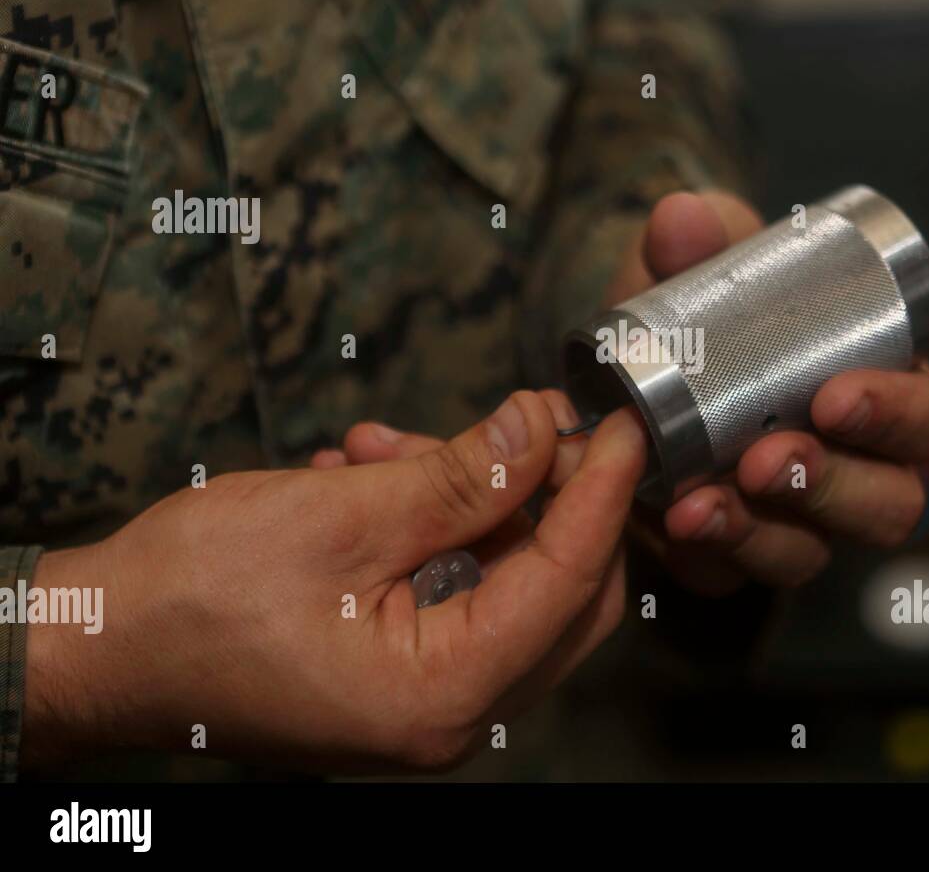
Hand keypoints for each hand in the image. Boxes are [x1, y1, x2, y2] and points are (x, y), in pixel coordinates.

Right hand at [21, 392, 645, 772]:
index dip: (603, 491)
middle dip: (550, 496)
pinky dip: (436, 527)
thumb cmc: (193, 595)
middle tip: (526, 420)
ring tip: (387, 446)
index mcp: (444, 693)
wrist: (98, 648)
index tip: (626, 424)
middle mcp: (452, 714)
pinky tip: (374, 473)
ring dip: (472, 501)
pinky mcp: (402, 672)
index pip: (568, 580)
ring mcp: (428, 698)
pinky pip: (456, 589)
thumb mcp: (339, 515)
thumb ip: (459, 477)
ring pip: (508, 583)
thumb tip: (543, 429)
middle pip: (562, 593)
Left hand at [604, 191, 928, 595]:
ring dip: (765, 530)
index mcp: (871, 390)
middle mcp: (850, 467)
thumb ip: (696, 241)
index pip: (923, 415)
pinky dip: (710, 554)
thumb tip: (683, 217)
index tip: (837, 396)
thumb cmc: (694, 324)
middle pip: (889, 502)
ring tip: (705, 504)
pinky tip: (675, 526)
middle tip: (769, 457)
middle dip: (834, 484)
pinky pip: (740, 574)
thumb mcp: (695, 274)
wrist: (625, 384)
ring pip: (817, 551)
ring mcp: (797, 522)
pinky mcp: (737, 555)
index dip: (896, 412)